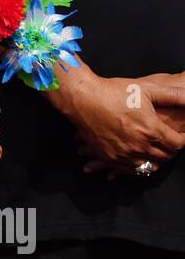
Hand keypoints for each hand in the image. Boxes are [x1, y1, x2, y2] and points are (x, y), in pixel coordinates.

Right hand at [62, 73, 184, 176]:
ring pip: (147, 166)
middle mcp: (137, 146)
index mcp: (151, 130)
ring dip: (155, 160)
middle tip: (171, 144)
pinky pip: (129, 170)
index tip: (182, 135)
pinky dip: (137, 166)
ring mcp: (122, 154)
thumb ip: (174, 95)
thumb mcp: (149, 88)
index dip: (184, 139)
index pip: (177, 144)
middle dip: (171, 151)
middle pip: (164, 157)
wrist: (83, 100)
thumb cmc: (115, 92)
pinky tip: (140, 158)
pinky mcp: (108, 157)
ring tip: (157, 151)